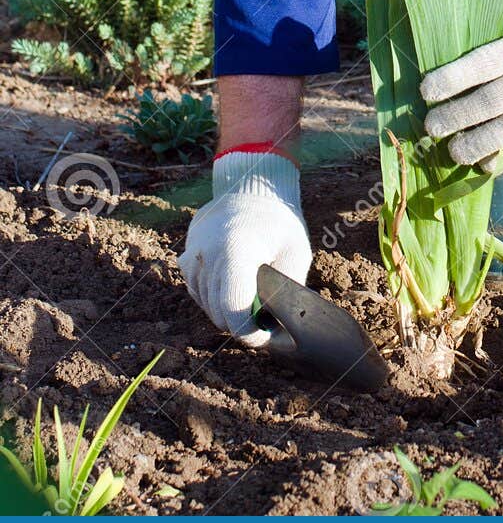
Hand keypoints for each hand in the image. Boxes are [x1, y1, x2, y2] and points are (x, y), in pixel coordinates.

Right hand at [178, 151, 310, 346]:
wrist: (252, 185)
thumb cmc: (280, 220)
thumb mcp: (296, 253)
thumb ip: (286, 291)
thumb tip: (280, 327)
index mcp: (235, 250)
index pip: (232, 309)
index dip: (249, 334)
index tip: (265, 337)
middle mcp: (207, 254)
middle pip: (218, 312)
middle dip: (241, 325)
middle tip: (264, 322)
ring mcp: (192, 254)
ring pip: (206, 305)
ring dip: (227, 309)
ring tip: (252, 295)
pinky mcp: (185, 256)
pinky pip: (198, 290)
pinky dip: (214, 295)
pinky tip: (234, 281)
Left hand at [420, 0, 502, 168]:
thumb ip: (496, 45)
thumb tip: (450, 66)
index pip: (482, 64)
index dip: (452, 79)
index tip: (425, 91)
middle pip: (492, 102)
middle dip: (458, 117)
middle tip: (432, 128)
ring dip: (480, 144)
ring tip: (455, 153)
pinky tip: (487, 165)